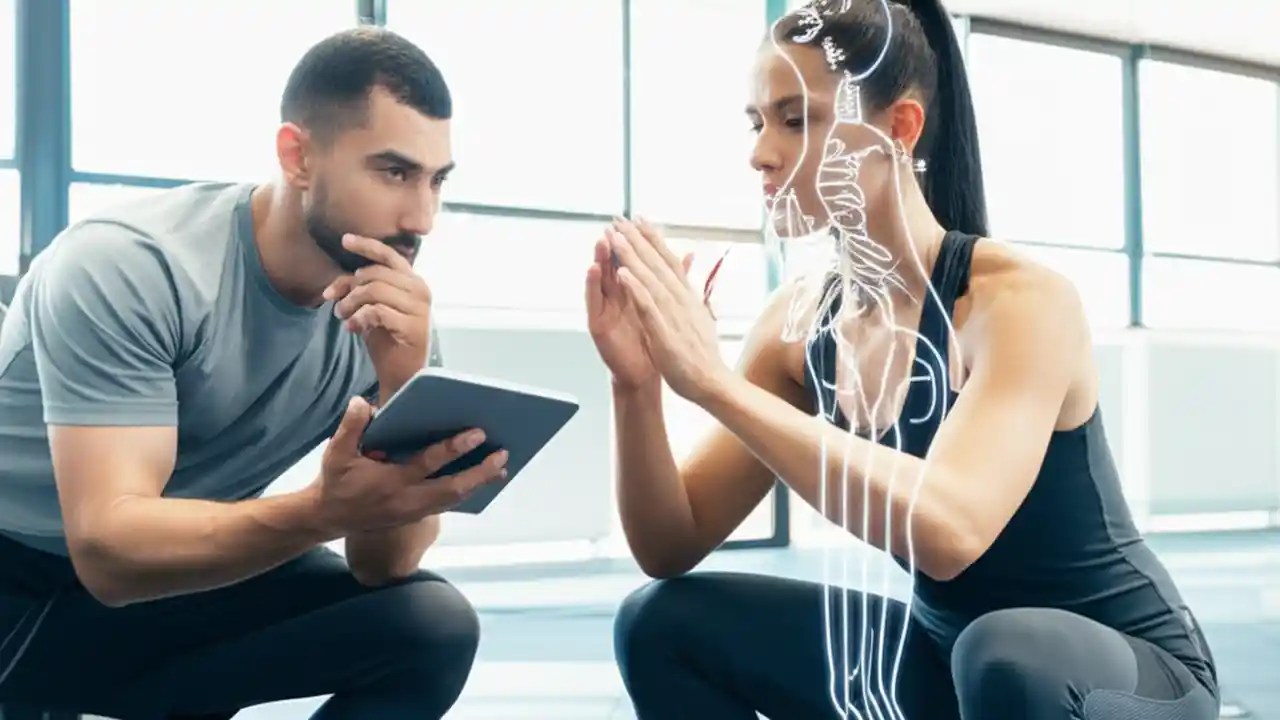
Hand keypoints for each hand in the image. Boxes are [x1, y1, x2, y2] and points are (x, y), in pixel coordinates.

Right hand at [312, 396, 507, 534]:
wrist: (328, 518)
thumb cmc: (336, 482)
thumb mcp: (336, 453)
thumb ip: (351, 427)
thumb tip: (364, 402)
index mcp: (392, 481)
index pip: (428, 463)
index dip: (454, 449)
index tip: (477, 434)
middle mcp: (408, 499)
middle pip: (453, 488)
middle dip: (480, 472)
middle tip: (503, 455)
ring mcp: (414, 511)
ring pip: (454, 499)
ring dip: (479, 484)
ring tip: (501, 468)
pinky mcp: (416, 517)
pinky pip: (447, 504)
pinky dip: (466, 492)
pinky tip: (479, 482)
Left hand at [323, 234, 431, 387]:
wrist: (403, 374)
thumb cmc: (388, 338)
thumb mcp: (369, 309)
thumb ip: (358, 291)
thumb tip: (332, 289)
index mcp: (413, 282)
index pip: (389, 255)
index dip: (367, 245)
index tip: (345, 240)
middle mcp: (420, 290)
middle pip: (375, 273)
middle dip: (350, 288)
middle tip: (338, 307)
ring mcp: (420, 309)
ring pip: (375, 290)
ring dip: (352, 303)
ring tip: (343, 316)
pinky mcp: (413, 327)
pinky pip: (377, 311)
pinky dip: (359, 319)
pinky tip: (353, 329)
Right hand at [585, 230, 692, 390]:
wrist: (646, 374)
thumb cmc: (654, 342)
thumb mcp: (667, 307)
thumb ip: (674, 279)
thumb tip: (687, 256)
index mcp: (634, 291)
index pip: (632, 260)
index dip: (634, 241)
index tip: (636, 220)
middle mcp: (617, 297)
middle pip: (614, 265)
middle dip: (614, 245)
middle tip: (614, 223)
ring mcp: (605, 309)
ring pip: (600, 279)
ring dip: (600, 259)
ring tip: (603, 240)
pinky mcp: (598, 325)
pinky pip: (593, 302)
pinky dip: (592, 285)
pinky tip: (593, 269)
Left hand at [606, 216, 732, 403]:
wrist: (711, 382)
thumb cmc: (703, 353)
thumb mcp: (700, 316)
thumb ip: (694, 292)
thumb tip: (694, 275)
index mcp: (687, 296)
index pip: (669, 260)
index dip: (653, 238)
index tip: (640, 219)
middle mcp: (681, 299)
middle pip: (656, 262)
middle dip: (637, 238)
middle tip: (619, 217)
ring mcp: (673, 314)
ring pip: (649, 278)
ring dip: (632, 256)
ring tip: (616, 236)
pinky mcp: (663, 331)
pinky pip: (646, 305)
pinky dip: (635, 287)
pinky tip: (621, 273)